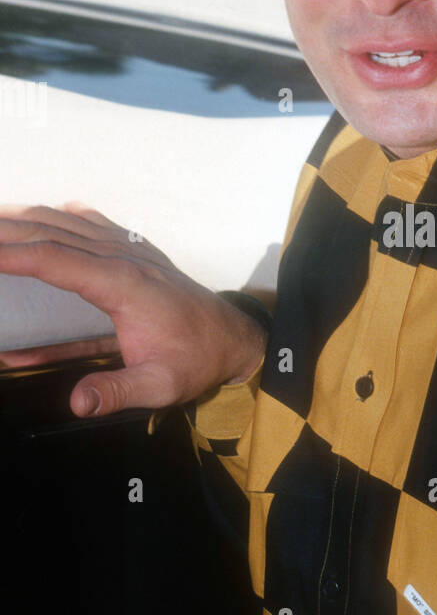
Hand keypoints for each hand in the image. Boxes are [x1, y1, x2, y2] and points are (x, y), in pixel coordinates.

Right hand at [0, 203, 266, 416]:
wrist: (235, 339)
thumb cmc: (197, 361)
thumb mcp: (160, 386)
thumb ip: (117, 392)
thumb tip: (77, 403)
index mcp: (122, 284)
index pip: (53, 260)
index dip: (11, 254)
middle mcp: (123, 257)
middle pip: (53, 232)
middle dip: (7, 229)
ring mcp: (131, 250)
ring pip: (70, 222)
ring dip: (29, 217)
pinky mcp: (138, 253)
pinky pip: (94, 225)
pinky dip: (64, 217)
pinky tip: (53, 212)